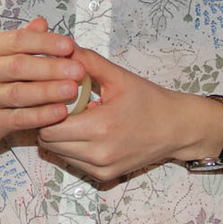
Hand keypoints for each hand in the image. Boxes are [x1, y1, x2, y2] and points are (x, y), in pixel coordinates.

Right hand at [0, 18, 84, 156]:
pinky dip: (41, 115)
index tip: (69, 46)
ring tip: (73, 90)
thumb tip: (43, 23)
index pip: (18, 40)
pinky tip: (60, 112)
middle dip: (51, 67)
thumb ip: (22, 40)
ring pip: (18, 93)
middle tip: (78, 70)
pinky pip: (17, 119)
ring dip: (48, 91)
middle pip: (18, 66)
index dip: (45, 42)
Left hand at [36, 47, 220, 185]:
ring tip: (73, 117)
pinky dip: (71, 148)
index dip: (44, 108)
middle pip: (49, 141)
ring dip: (58, 136)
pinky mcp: (104, 176)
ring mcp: (101, 168)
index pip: (49, 124)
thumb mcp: (119, 77)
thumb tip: (61, 47)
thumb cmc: (150, 101)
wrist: (177, 129)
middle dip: (48, 121)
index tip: (50, 94)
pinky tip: (84, 132)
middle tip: (58, 104)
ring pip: (58, 153)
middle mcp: (99, 153)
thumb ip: (87, 62)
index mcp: (101, 127)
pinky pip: (73, 162)